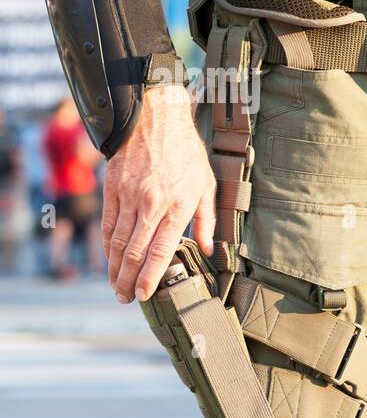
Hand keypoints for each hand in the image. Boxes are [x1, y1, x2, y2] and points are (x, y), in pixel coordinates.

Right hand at [102, 83, 215, 303]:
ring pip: (116, 241)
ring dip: (114, 267)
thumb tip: (207, 249)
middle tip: (125, 298)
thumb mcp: (207, 185)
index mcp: (177, 205)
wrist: (156, 119)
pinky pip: (107, 222)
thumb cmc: (186, 153)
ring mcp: (128, 196)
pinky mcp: (112, 188)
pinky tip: (110, 259)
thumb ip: (206, 220)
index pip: (159, 250)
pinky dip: (107, 245)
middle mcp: (150, 204)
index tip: (145, 295)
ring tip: (115, 286)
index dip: (150, 276)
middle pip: (134, 252)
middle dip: (128, 279)